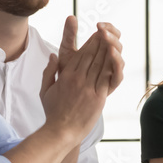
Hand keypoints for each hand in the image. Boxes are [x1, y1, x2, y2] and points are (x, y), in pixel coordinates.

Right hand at [40, 23, 121, 139]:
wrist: (61, 131)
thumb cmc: (53, 112)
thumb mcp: (45, 90)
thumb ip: (49, 71)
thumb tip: (53, 55)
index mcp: (66, 76)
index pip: (81, 54)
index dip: (90, 43)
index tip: (97, 34)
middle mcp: (78, 79)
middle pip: (92, 55)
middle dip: (100, 42)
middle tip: (108, 31)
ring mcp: (89, 87)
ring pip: (101, 64)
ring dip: (108, 50)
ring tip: (114, 39)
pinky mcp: (98, 97)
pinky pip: (108, 78)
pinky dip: (113, 66)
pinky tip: (117, 58)